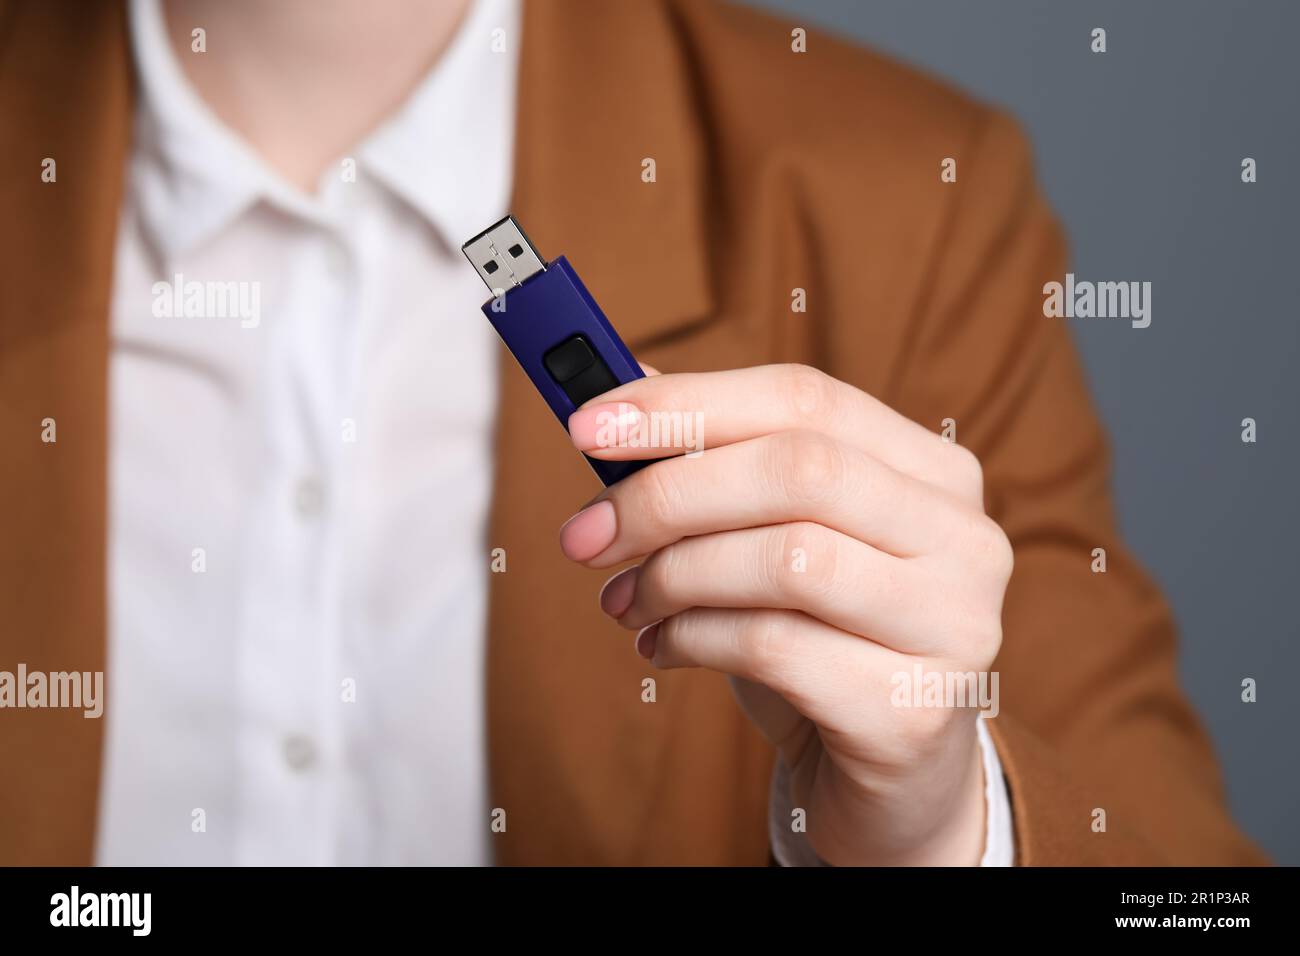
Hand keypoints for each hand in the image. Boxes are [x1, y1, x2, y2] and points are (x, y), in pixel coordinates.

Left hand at [559, 364, 1011, 865]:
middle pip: (797, 471)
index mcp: (932, 471)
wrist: (891, 783)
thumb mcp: (771, 541)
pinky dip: (691, 639)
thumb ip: (714, 464)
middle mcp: (963, 538)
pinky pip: (773, 647)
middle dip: (666, 496)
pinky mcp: (912, 712)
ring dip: (673, 577)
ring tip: (625, 602)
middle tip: (584, 535)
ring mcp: (953, 626)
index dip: (688, 403)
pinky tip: (662, 648)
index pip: (805, 398)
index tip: (587, 425)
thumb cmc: (821, 642)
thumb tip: (615, 398)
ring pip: (786, 559)